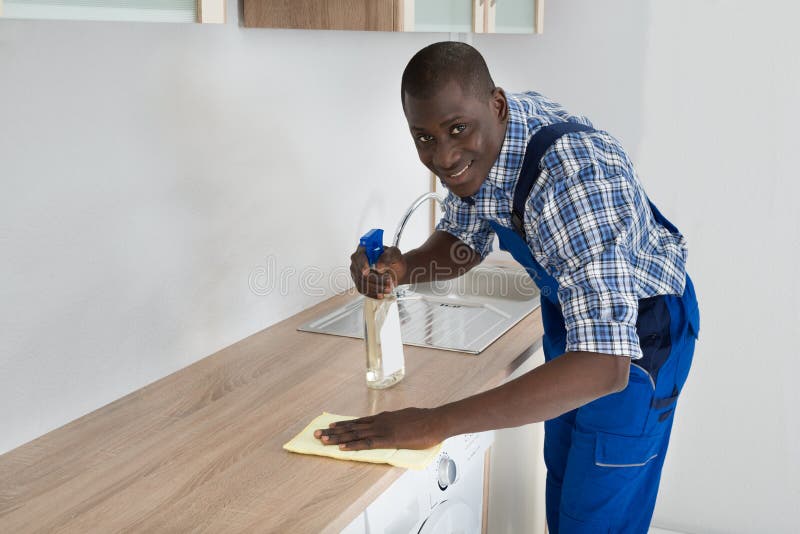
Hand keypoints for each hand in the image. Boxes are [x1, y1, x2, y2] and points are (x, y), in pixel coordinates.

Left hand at [313, 408, 443, 450]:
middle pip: (351, 427)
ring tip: (322, 440)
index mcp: (383, 417)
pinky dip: (352, 445)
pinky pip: (366, 443)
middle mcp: (379, 422)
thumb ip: (396, 422)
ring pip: (355, 434)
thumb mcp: (406, 418)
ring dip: (337, 438)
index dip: (343, 425)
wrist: (435, 421)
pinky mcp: (388, 440)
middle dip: (333, 431)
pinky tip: (342, 448)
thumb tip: (393, 426)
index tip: (330, 426)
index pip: (358, 421)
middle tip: (317, 433)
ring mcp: (382, 430)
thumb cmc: (424, 421)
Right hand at [349, 245, 407, 298]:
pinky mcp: (359, 282)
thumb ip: (387, 256)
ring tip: (388, 289)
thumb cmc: (394, 259)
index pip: (359, 256)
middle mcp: (357, 260)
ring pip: (362, 283)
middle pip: (360, 272)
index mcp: (364, 249)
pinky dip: (373, 294)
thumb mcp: (394, 253)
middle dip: (374, 279)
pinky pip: (363, 290)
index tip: (368, 271)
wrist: (397, 269)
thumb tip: (378, 265)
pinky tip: (381, 295)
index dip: (362, 264)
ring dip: (376, 288)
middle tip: (388, 282)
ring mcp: (356, 272)